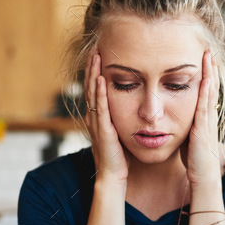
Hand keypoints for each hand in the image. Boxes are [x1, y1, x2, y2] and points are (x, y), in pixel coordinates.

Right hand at [84, 52, 128, 183]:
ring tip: (95, 55)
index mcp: (98, 117)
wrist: (113, 177)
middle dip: (92, 67)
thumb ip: (122, 119)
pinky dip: (100, 92)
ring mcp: (96, 123)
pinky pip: (100, 108)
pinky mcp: (103, 131)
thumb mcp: (120, 133)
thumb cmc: (120, 158)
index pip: (96, 89)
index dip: (96, 71)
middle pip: (90, 86)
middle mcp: (94, 117)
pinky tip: (100, 79)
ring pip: (93, 93)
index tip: (100, 54)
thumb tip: (134, 106)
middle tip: (95, 47)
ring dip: (93, 74)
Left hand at [181, 51, 221, 186]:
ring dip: (210, 74)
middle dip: (210, 69)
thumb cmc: (194, 160)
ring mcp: (207, 122)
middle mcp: (208, 117)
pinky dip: (206, 91)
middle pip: (211, 87)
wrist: (203, 177)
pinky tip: (206, 78)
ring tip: (209, 57)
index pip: (205, 92)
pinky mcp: (203, 129)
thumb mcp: (189, 137)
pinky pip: (205, 106)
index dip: (206, 75)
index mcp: (204, 118)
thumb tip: (176, 117)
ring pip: (210, 93)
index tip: (204, 59)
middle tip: (209, 50)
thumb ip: (186, 125)